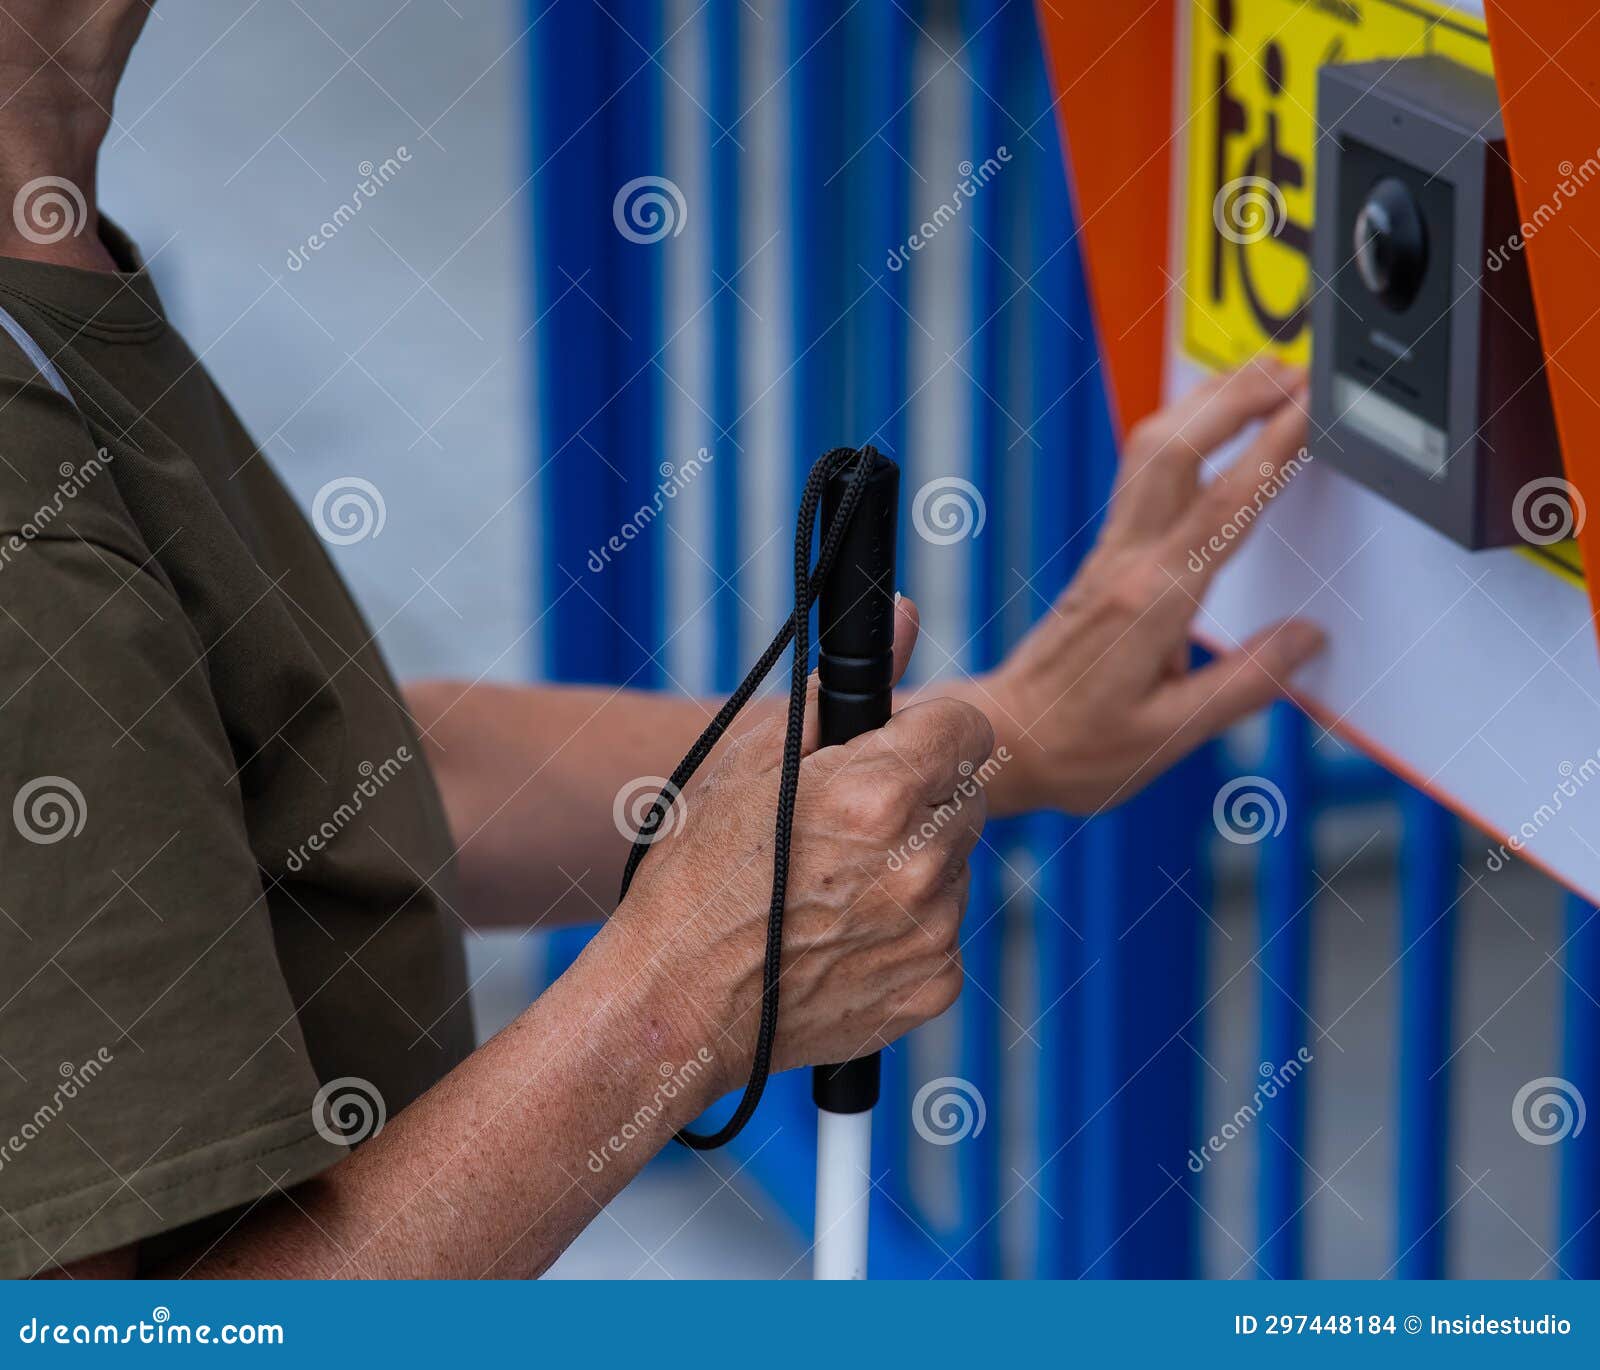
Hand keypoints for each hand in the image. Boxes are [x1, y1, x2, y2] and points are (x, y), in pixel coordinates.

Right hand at [606, 601, 993, 1092]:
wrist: (674, 1003)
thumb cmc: (696, 876)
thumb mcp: (752, 762)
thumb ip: (845, 690)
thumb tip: (907, 617)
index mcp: (882, 794)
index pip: (968, 729)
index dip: (928, 732)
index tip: (895, 748)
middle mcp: (921, 863)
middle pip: (967, 796)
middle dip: (923, 796)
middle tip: (851, 822)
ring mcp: (934, 932)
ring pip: (957, 866)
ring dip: (916, 864)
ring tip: (835, 886)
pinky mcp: (933, 988)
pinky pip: (944, 934)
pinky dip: (909, 930)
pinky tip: (843, 936)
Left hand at [978, 359, 1326, 814]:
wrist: (1004, 740)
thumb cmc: (1076, 748)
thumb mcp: (1170, 736)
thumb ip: (1245, 685)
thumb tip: (1309, 639)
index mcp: (1151, 601)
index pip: (1223, 507)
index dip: (1272, 450)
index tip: (1311, 408)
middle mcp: (1126, 564)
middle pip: (1177, 448)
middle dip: (1236, 397)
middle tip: (1295, 368)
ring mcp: (1109, 555)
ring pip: (1151, 451)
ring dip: (1206, 404)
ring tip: (1260, 376)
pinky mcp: (1102, 560)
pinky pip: (1141, 476)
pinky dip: (1183, 434)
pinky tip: (1205, 428)